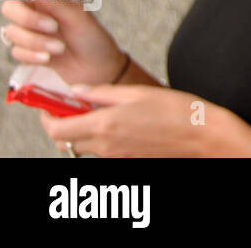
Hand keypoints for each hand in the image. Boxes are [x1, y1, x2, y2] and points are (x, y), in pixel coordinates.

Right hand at [0, 0, 127, 86]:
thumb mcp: (78, 17)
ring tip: (61, 48)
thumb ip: (53, 1)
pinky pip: (16, 52)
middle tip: (53, 26)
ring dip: (36, 41)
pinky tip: (49, 58)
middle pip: (10, 8)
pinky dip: (33, 55)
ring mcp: (30, 33)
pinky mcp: (27, 53)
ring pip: (11, 32)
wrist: (98, 69)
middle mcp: (35, 13)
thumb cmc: (92, 37)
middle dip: (27, 18)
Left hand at [39, 84, 215, 157]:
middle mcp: (106, 146)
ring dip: (83, 132)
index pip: (58, 130)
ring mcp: (116, 156)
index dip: (47, 119)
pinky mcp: (127, 160)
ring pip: (84, 147)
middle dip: (63, 125)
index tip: (48, 107)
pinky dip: (101, 139)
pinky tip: (119, 123)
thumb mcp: (138, 92)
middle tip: (73, 107)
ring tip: (99, 112)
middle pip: (67, 142)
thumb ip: (102, 92)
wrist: (203, 135)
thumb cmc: (178, 111)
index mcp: (105, 125)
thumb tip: (77, 90)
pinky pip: (103, 152)